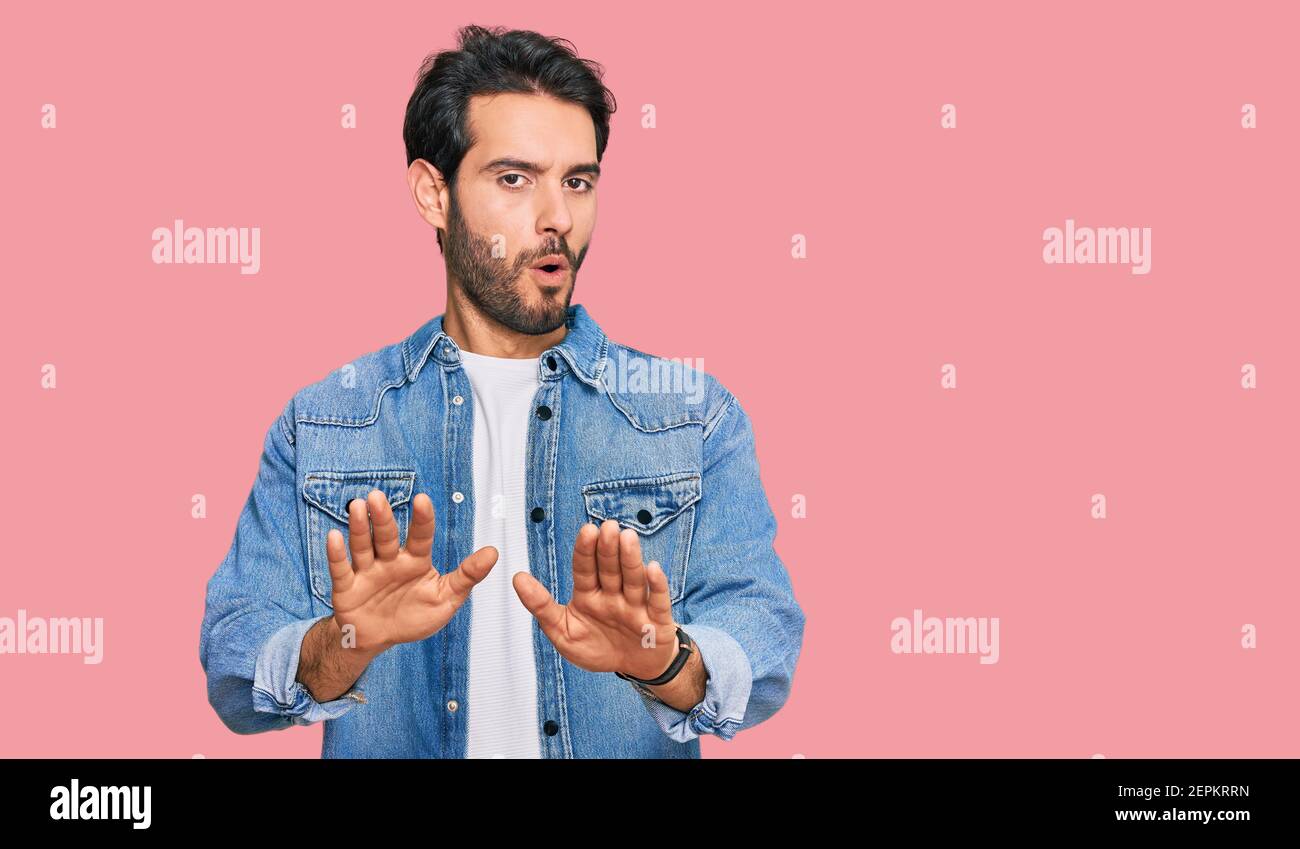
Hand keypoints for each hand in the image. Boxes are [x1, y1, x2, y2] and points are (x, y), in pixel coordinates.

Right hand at [326, 489, 497, 655]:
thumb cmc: (413, 615)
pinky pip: (341, 569)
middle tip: (378, 497)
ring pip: (363, 546)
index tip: (423, 500)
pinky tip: (334, 536)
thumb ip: (467, 576)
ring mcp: (367, 572)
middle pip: (387, 536)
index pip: (421, 536)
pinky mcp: (347, 587)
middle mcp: (390, 560)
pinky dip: (336, 554)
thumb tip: (493, 553)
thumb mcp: (446, 598)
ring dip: (360, 528)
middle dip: (383, 518)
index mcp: (416, 560)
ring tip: (358, 507)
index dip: (422, 519)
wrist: (378, 639)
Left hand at [512, 519, 678, 679]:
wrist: (635, 668)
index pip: (585, 569)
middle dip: (608, 548)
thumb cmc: (598, 647)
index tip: (586, 531)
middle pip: (610, 569)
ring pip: (633, 580)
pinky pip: (658, 601)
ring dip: (630, 559)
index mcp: (589, 595)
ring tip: (627, 537)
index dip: (585, 550)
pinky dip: (657, 585)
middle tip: (607, 527)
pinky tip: (653, 568)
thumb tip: (518, 578)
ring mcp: (636, 606)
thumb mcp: (563, 632)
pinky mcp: (656, 621)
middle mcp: (613, 595)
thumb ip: (541, 606)